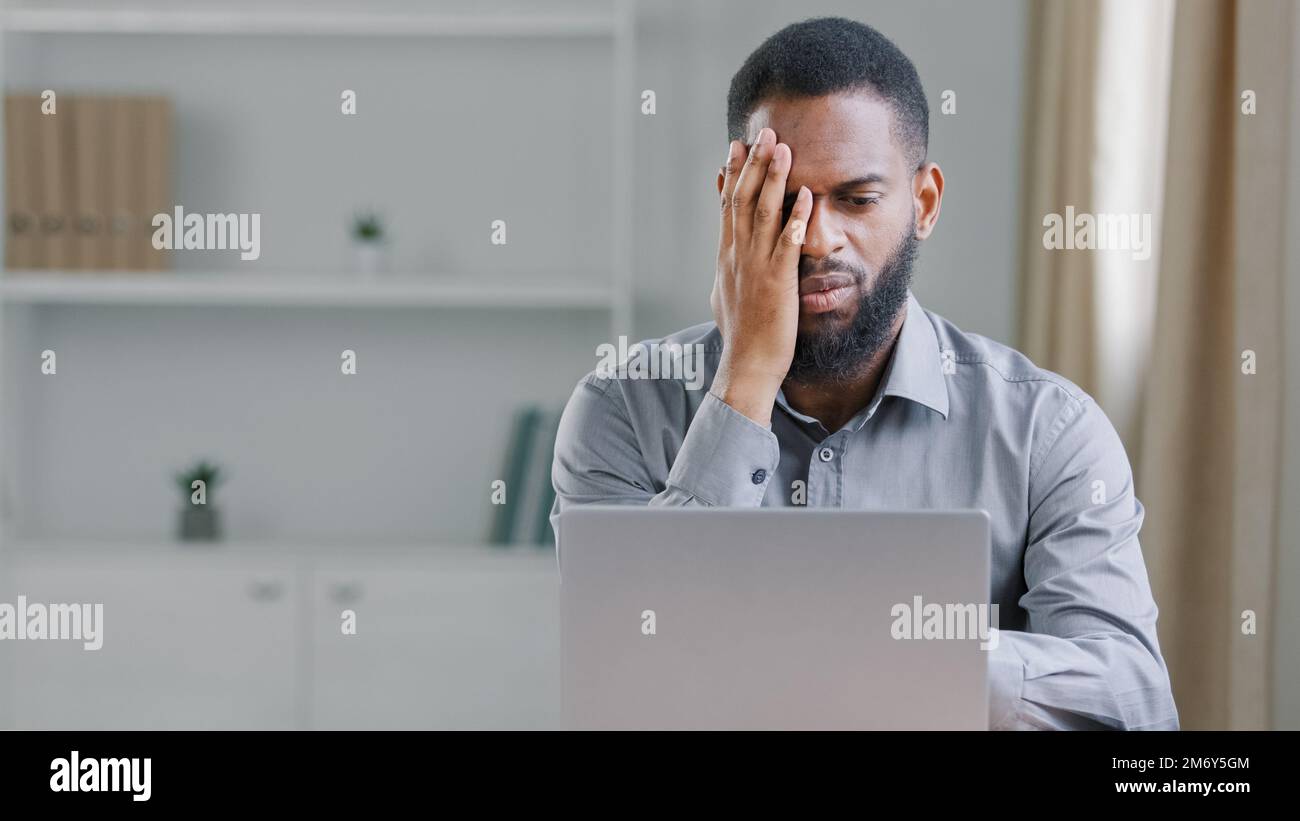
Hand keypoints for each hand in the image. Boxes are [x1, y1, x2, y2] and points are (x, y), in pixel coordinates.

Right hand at [709, 127, 811, 425]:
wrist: (746, 366)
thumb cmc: (741, 336)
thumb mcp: (726, 297)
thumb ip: (728, 272)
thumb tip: (724, 259)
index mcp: (726, 258)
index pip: (727, 206)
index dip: (732, 174)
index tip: (736, 147)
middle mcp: (737, 256)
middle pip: (742, 199)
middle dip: (753, 163)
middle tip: (762, 132)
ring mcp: (756, 267)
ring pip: (762, 213)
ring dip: (773, 178)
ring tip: (781, 147)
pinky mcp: (777, 281)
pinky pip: (788, 242)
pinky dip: (796, 217)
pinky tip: (806, 194)